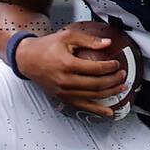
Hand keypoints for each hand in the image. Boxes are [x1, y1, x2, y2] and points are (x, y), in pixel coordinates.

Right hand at [13, 24, 127, 117]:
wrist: (27, 59)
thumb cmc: (46, 47)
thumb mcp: (66, 37)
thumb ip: (88, 40)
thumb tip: (107, 43)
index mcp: (67, 65)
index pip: (96, 69)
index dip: (110, 67)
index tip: (116, 64)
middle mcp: (66, 81)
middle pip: (97, 84)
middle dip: (113, 80)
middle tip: (122, 75)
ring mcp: (64, 92)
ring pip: (93, 96)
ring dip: (110, 93)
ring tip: (120, 87)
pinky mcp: (63, 98)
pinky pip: (83, 106)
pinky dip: (97, 110)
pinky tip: (108, 112)